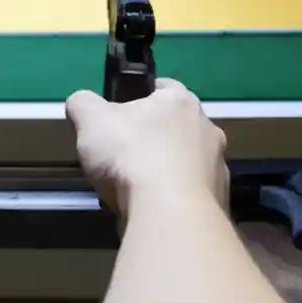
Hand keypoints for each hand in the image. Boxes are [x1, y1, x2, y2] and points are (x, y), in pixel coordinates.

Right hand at [66, 78, 227, 221]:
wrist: (168, 215)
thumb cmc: (130, 156)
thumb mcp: (91, 119)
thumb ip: (83, 103)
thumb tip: (81, 103)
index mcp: (181, 102)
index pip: (163, 88)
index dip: (139, 97)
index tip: (121, 113)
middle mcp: (207, 130)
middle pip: (175, 128)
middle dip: (152, 139)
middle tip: (122, 155)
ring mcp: (217, 168)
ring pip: (185, 164)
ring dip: (165, 172)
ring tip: (134, 191)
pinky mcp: (220, 202)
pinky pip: (190, 195)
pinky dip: (173, 200)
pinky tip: (151, 211)